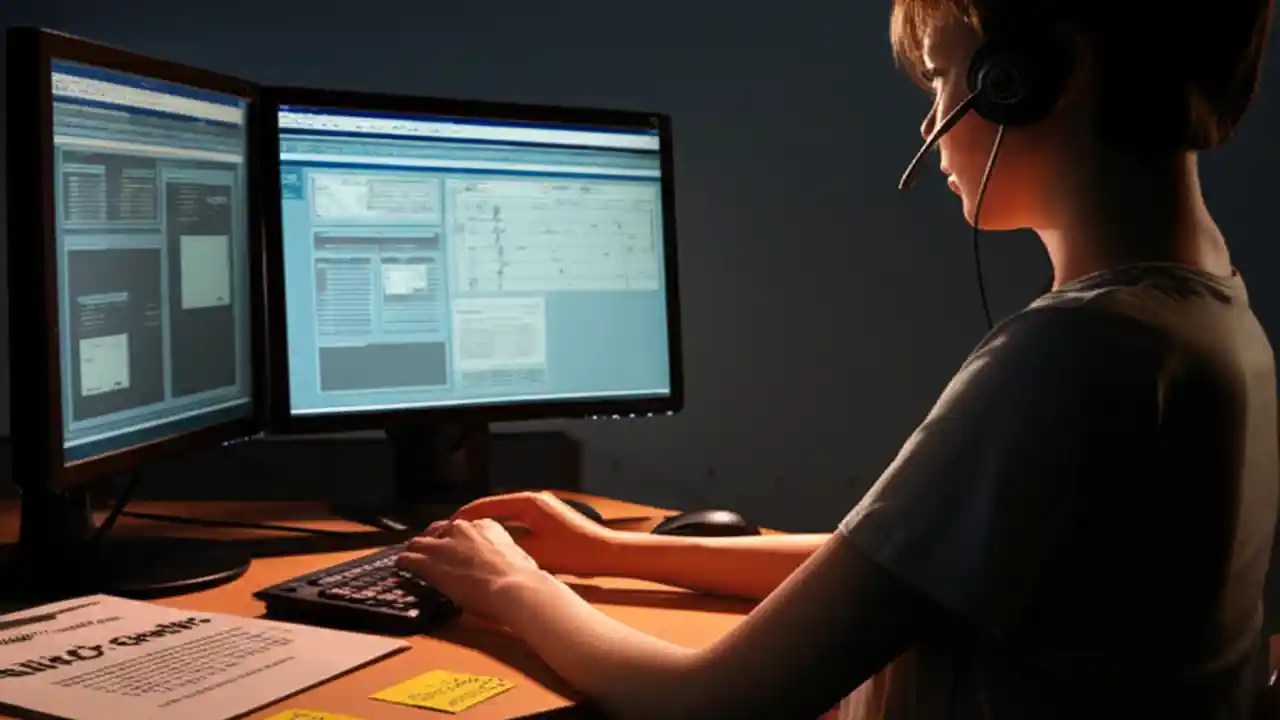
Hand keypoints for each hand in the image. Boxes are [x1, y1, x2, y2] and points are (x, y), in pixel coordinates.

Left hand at [396, 518, 552, 624]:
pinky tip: (401, 569)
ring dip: (414, 551)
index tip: (455, 550)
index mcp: (486, 526)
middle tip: (430, 553)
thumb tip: (505, 566)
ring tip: (410, 560)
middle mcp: (463, 528)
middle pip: (438, 530)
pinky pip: (407, 558)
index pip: (463, 528)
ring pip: (419, 542)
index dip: (456, 540)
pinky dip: (403, 564)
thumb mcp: (516, 559)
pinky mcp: (428, 561)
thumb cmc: (523, 580)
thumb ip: (504, 557)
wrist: (514, 588)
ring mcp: (443, 544)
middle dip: (433, 541)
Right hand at [449, 492, 620, 576]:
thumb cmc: (576, 552)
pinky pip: (520, 520)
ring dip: (489, 524)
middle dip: (474, 519)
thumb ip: (506, 547)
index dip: (464, 515)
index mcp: (528, 503)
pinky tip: (497, 544)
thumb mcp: (534, 553)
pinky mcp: (550, 518)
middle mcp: (535, 500)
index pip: (487, 504)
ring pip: (507, 514)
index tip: (447, 525)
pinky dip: (505, 529)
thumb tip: (481, 547)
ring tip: (470, 539)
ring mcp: (543, 508)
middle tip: (453, 533)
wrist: (608, 553)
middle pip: (496, 506)